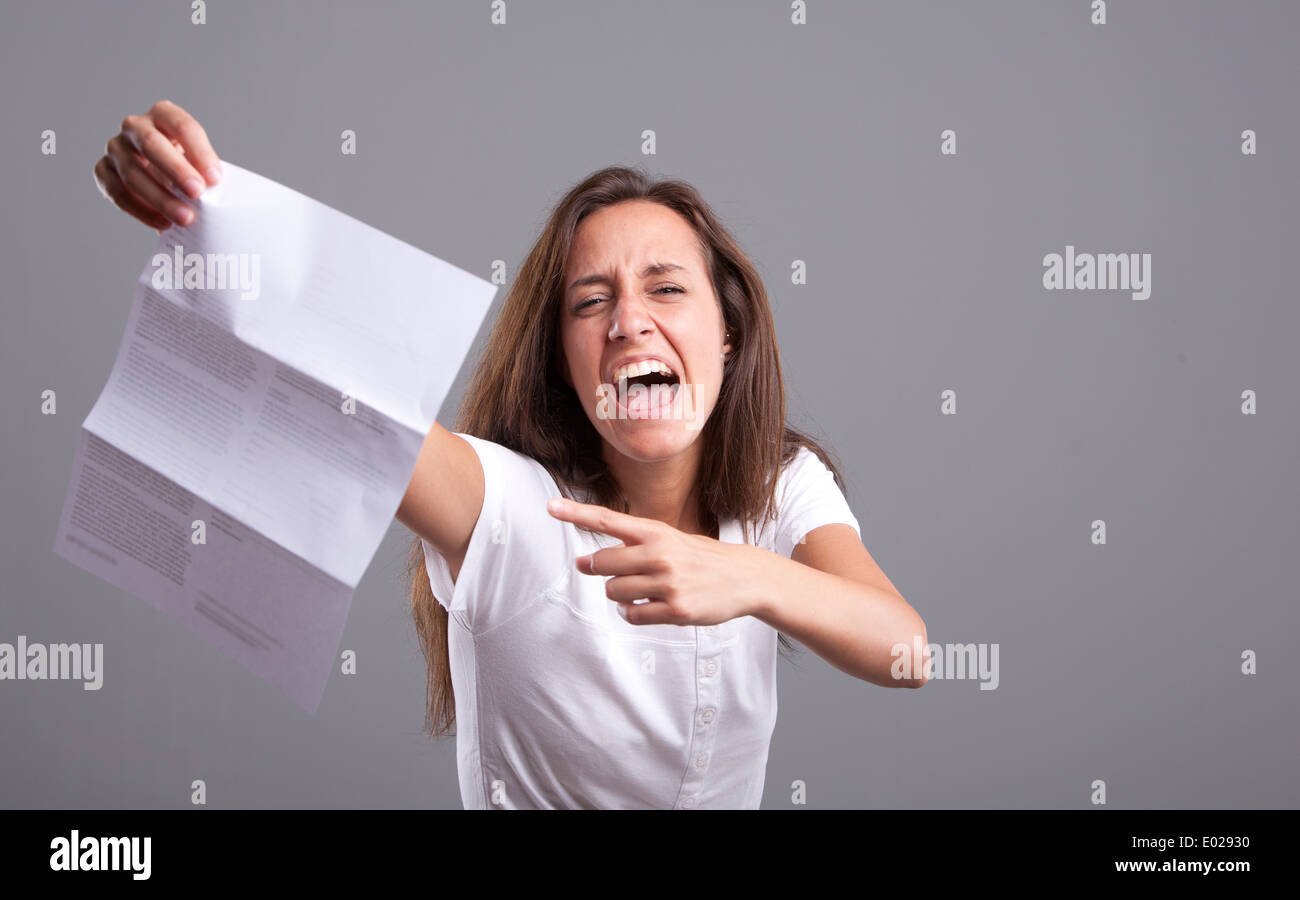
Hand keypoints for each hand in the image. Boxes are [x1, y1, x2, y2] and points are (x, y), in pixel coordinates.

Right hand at [93, 100, 222, 231]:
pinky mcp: (103, 171)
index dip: (199, 152)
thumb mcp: (199, 165)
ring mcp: (115, 148)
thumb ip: (207, 173)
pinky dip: (141, 210)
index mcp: (163, 114)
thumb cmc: (189, 170)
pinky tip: (163, 223)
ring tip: (185, 218)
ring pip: (132, 172)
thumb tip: (219, 192)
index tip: (215, 178)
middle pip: (152, 144)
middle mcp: (134, 126)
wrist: (165, 183)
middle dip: (176, 170)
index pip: (181, 126)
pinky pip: (117, 191)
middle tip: (198, 193)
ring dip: (160, 197)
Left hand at [545, 496, 760, 625]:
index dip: (576, 513)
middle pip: (602, 563)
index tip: (550, 507)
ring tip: (640, 591)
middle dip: (600, 570)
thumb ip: (628, 546)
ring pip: (614, 592)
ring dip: (618, 595)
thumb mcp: (668, 539)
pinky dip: (631, 613)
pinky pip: (632, 615)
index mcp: (655, 532)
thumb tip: (584, 561)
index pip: (607, 519)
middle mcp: (659, 554)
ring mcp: (667, 583)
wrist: (743, 577)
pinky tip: (646, 607)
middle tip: (616, 573)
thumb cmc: (698, 557)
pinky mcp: (675, 609)